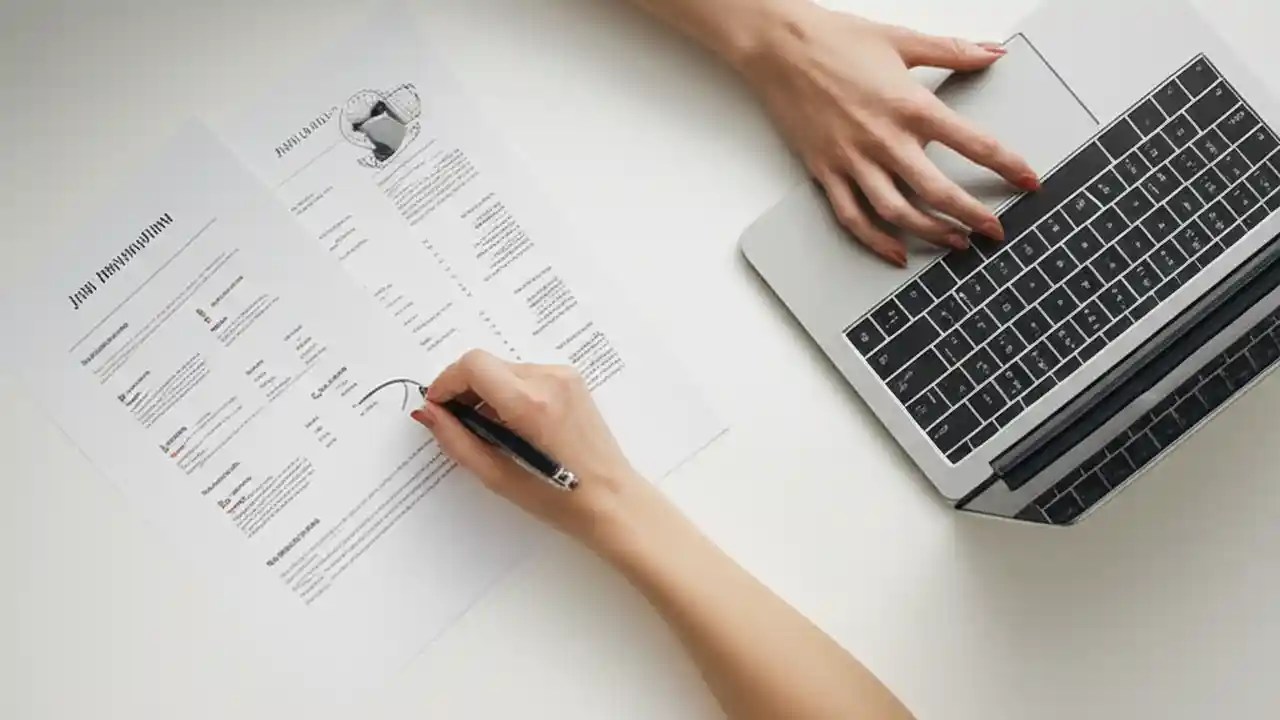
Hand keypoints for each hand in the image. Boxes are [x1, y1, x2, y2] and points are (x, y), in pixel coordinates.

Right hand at [410, 350, 649, 551]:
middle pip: (487, 365)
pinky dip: (511, 393)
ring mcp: (565, 377)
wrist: (611, 500)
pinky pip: (527, 375)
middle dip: (465, 389)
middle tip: (460, 424)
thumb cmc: (557, 497)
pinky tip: (515, 425)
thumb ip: (456, 439)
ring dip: (488, 392)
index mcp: (529, 402)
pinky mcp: (573, 381)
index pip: (473, 365)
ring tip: (492, 431)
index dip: (447, 381)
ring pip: (506, 369)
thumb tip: (427, 412)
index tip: (438, 405)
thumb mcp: (496, 475)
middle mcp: (549, 380)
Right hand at [734, 5, 1039, 265]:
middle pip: (938, 191)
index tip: (1029, 181)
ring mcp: (852, 160)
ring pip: (898, 212)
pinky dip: (876, 241)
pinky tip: (896, 251)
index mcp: (909, 105)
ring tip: (955, 242)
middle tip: (995, 230)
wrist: (779, 47)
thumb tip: (993, 53)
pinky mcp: (826, 172)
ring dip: (931, 233)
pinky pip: (853, 217)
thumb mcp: (902, 40)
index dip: (1007, 165)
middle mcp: (883, 139)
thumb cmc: (834, 40)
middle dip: (973, 215)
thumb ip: (953, 51)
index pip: (972, 143)